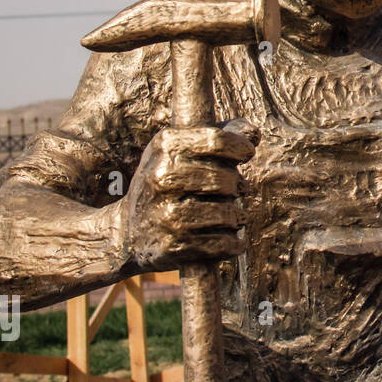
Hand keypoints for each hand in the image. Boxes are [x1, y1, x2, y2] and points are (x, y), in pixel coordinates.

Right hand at [121, 123, 255, 272]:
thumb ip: (219, 137)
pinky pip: (223, 244)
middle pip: (226, 179)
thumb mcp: (179, 151)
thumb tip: (254, 134)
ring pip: (228, 214)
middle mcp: (161, 178)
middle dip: (238, 186)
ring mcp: (166, 214)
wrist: (127, 232)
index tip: (245, 154)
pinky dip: (233, 244)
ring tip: (230, 216)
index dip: (240, 147)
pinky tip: (231, 241)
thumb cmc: (165, 183)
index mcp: (165, 147)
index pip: (217, 140)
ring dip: (236, 217)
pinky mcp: (174, 246)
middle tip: (235, 190)